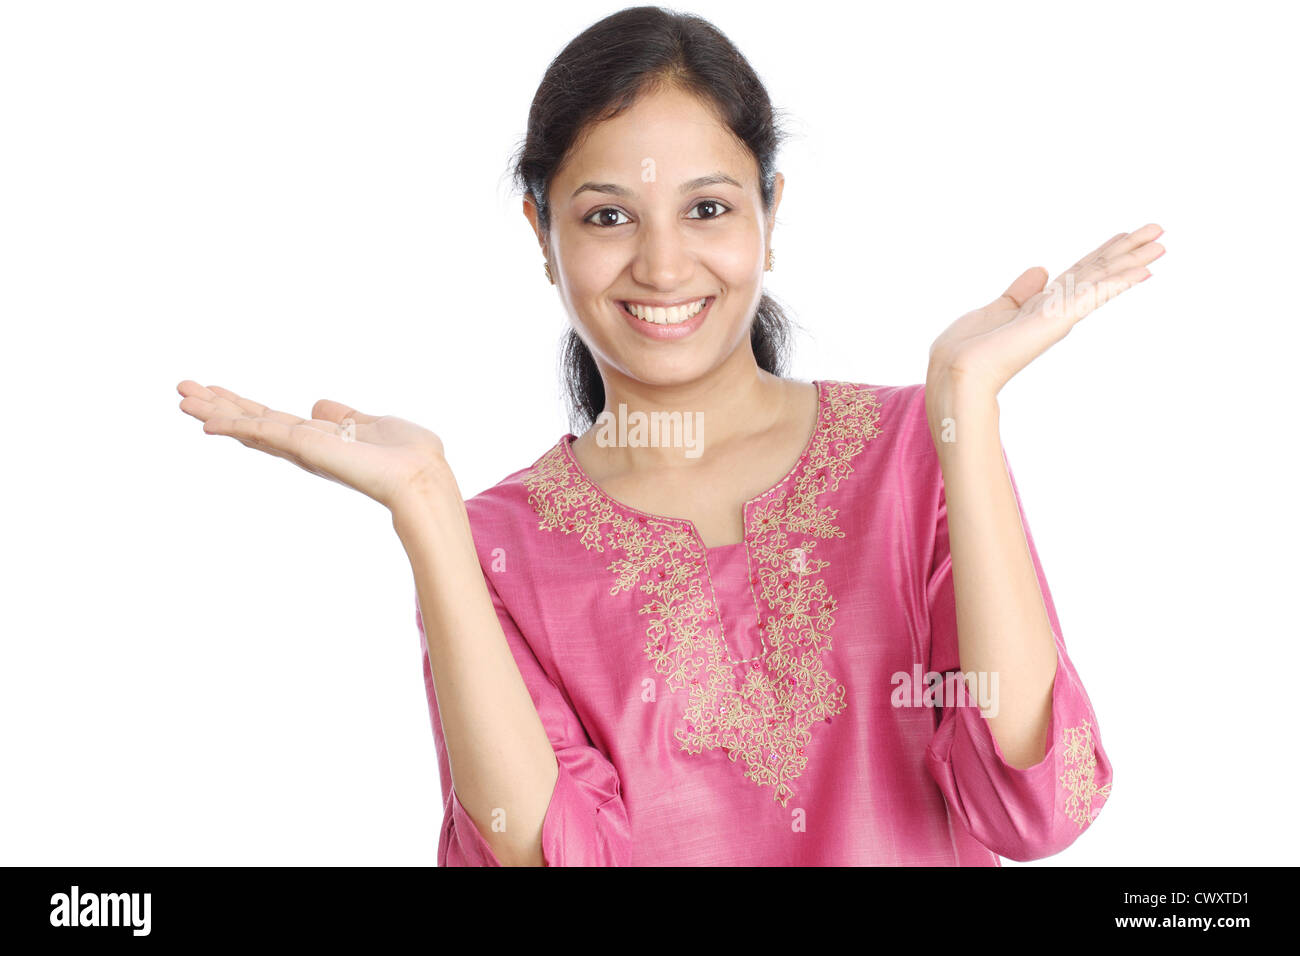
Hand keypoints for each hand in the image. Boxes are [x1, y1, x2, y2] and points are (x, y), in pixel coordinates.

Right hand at [176, 381, 451, 513]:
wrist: (419, 476)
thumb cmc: (408, 456)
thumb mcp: (372, 424)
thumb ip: (345, 417)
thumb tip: (320, 406)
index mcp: (319, 440)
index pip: (272, 421)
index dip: (243, 407)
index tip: (214, 391)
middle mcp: (304, 447)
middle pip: (251, 423)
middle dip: (217, 407)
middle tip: (181, 390)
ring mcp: (302, 449)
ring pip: (248, 426)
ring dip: (214, 411)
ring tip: (180, 396)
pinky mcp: (304, 447)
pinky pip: (261, 432)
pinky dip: (233, 425)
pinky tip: (206, 421)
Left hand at [927, 223, 1165, 403]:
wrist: (957, 372)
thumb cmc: (968, 349)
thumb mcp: (996, 310)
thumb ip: (1021, 292)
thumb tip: (1042, 269)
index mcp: (1042, 306)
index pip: (1079, 272)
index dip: (1103, 253)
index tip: (1125, 235)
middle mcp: (1056, 308)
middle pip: (1098, 271)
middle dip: (1128, 251)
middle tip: (1159, 229)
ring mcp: (1059, 314)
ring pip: (1102, 279)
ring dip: (1132, 261)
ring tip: (1161, 243)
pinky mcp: (1058, 319)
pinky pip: (1093, 295)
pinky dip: (1118, 283)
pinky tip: (1143, 272)